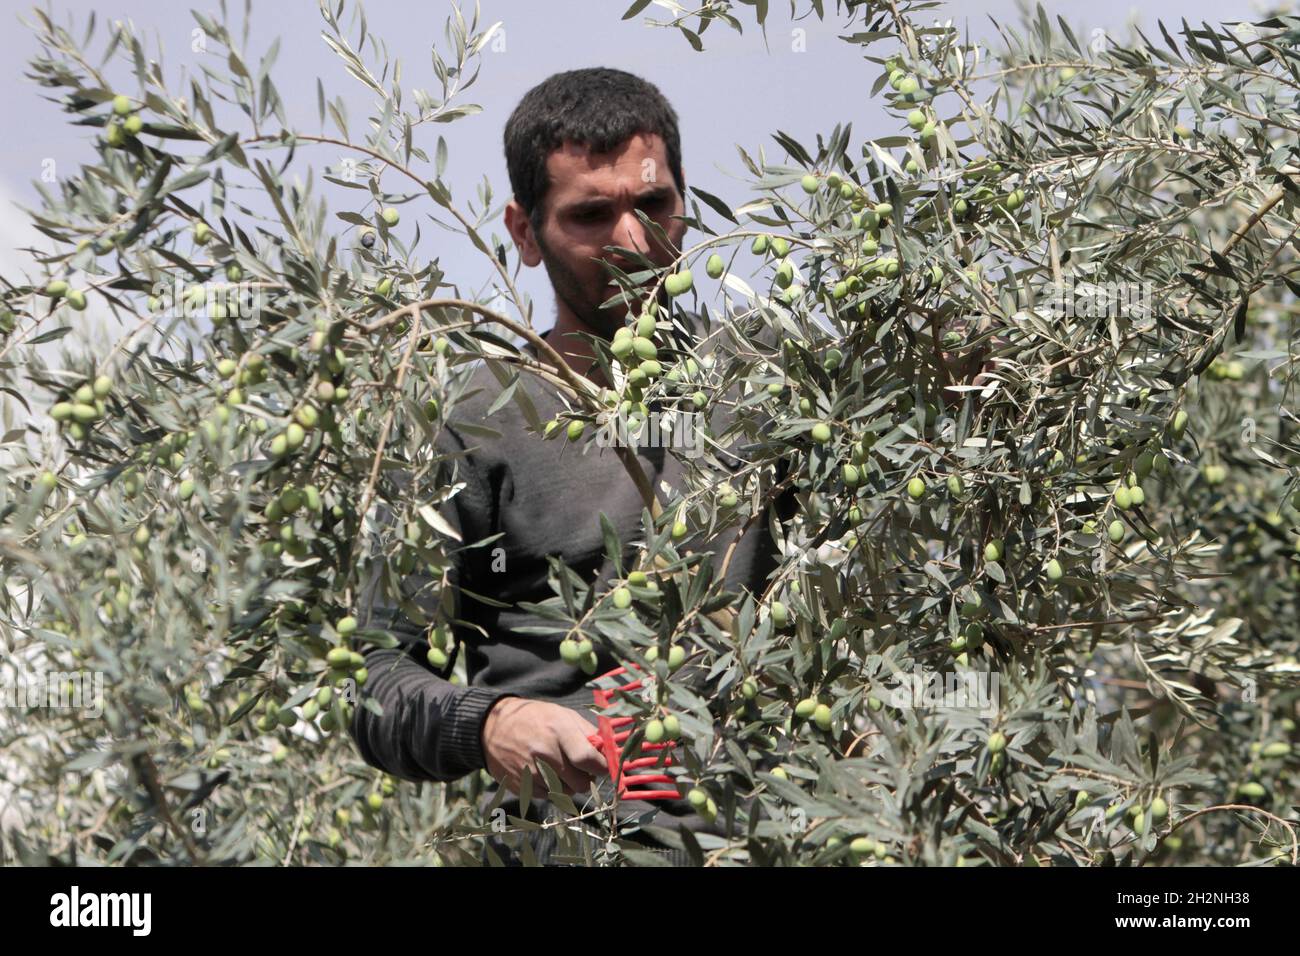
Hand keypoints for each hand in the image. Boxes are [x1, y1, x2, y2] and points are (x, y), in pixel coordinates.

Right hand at [481, 697, 607, 795]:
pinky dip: (552, 789)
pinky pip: (549, 797)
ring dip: (569, 784)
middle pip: (580, 782)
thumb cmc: (535, 718)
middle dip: (586, 777)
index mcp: (558, 730)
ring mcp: (531, 772)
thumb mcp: (563, 715)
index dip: (602, 767)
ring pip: (567, 793)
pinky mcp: (522, 786)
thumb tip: (611, 753)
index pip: (588, 759)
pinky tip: (544, 772)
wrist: (491, 728)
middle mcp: (544, 753)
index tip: (606, 767)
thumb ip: (589, 734)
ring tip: (560, 767)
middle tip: (581, 767)